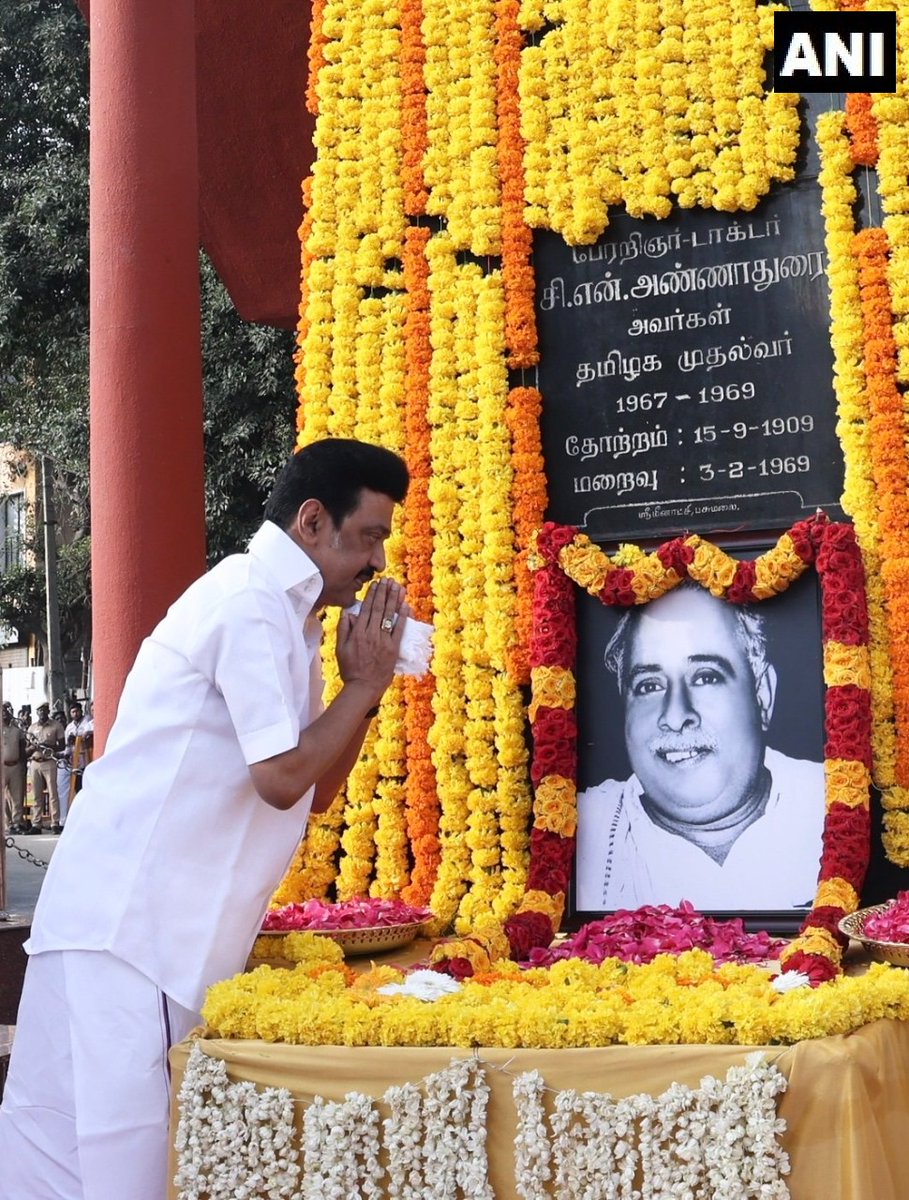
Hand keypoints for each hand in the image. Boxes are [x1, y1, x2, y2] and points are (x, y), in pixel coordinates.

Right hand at [335, 578, 411, 704]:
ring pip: (389, 616)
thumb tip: (348, 613)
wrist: (363, 687)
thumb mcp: (340, 649)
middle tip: (388, 580)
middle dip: (384, 592)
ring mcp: (383, 641)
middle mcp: (371, 635)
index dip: (372, 595)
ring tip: (397, 586)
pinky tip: (405, 605)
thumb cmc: (350, 669)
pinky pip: (399, 629)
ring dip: (394, 599)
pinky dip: (403, 617)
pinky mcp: (393, 649)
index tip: (376, 583)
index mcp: (358, 633)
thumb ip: (343, 630)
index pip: (366, 609)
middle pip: (379, 609)